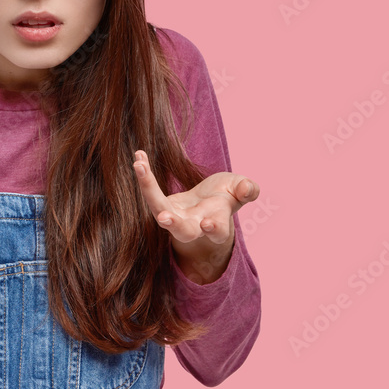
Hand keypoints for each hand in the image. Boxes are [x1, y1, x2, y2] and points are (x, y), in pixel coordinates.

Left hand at [132, 150, 258, 283]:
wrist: (210, 200)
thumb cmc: (228, 196)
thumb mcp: (241, 189)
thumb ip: (248, 190)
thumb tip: (247, 189)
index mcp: (217, 224)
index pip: (217, 232)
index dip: (214, 229)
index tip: (208, 223)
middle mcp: (193, 226)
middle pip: (183, 231)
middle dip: (174, 225)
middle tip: (164, 217)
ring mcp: (174, 217)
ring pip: (158, 208)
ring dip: (148, 188)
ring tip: (140, 165)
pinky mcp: (162, 204)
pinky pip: (150, 191)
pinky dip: (144, 174)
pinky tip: (139, 156)